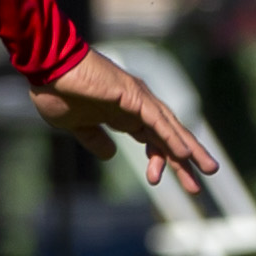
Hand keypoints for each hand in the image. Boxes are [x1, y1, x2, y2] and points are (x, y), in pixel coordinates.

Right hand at [31, 48, 221, 193]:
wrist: (48, 69)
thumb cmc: (56, 91)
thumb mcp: (77, 125)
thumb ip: (95, 139)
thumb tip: (110, 155)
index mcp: (124, 114)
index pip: (152, 140)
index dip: (159, 160)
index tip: (156, 182)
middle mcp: (138, 106)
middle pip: (168, 137)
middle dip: (184, 160)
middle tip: (197, 186)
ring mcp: (138, 100)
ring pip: (170, 129)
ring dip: (189, 150)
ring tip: (208, 170)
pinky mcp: (133, 97)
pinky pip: (157, 121)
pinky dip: (171, 137)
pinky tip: (184, 153)